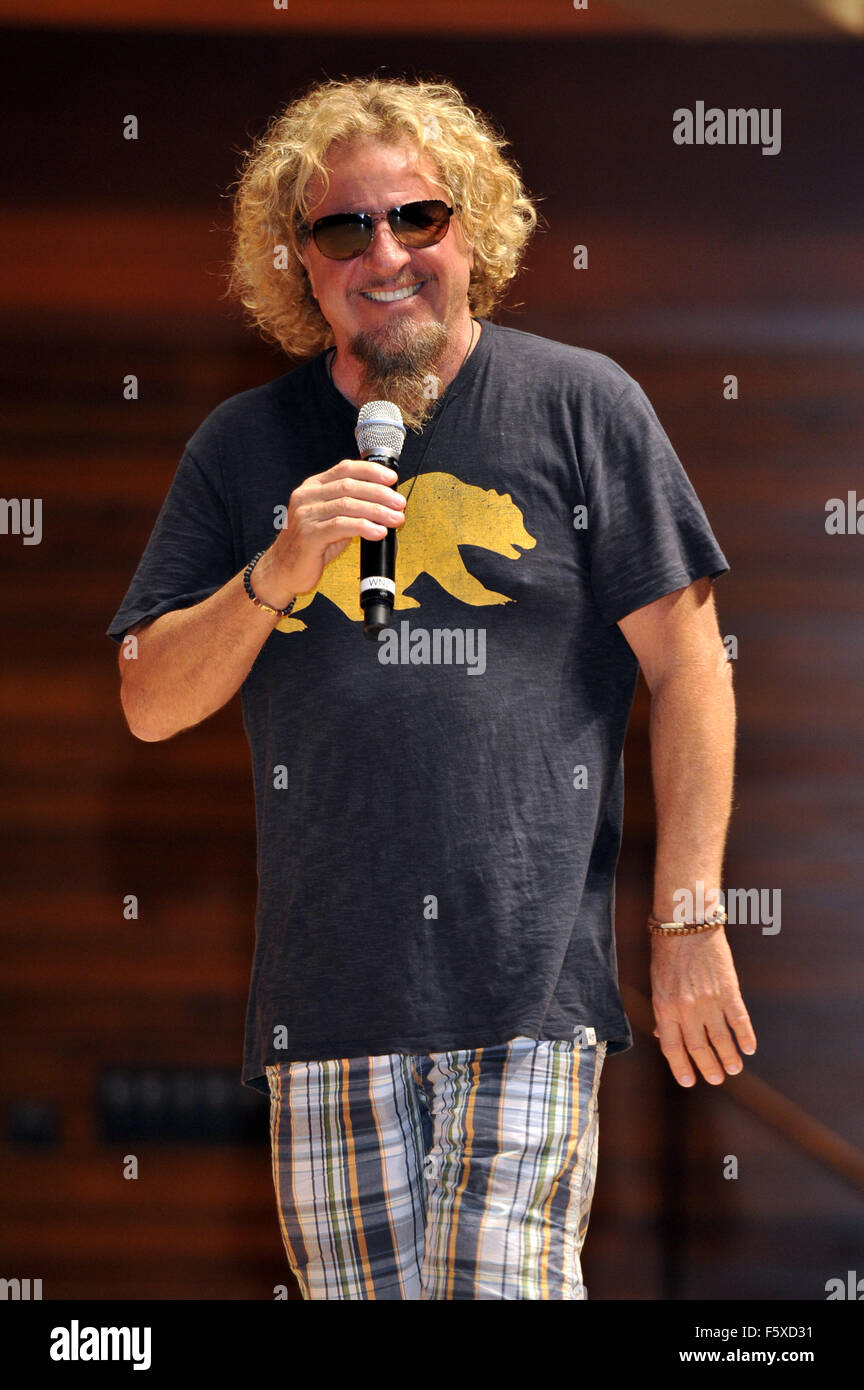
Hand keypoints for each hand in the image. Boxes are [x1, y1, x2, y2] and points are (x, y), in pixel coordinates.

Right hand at [255, 458, 406, 603]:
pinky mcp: (309, 535)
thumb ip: (350, 508)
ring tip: (396, 519)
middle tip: (400, 503)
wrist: (283, 570)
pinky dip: (364, 527)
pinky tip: (379, 532)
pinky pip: (341, 526)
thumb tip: (384, 503)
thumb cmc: (310, 546)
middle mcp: (307, 497)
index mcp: (312, 487)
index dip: (371, 471)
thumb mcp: (330, 520)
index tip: (391, 479)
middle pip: (349, 486)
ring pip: (348, 505)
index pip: (344, 469)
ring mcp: (306, 515)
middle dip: (380, 494)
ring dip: (377, 511)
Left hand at [650, 927, 755, 1086]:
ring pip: (721, 1039)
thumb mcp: (658, 984)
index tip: (688, 1082)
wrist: (687, 924)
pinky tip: (749, 1048)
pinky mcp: (728, 989)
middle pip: (698, 1048)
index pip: (672, 1047)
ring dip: (728, 1058)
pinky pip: (739, 1019)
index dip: (680, 1068)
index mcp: (665, 1007)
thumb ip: (661, 1012)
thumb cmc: (668, 954)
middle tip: (716, 1080)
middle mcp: (686, 1008)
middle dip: (708, 1068)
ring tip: (734, 1070)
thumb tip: (661, 1036)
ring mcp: (709, 1000)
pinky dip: (746, 1036)